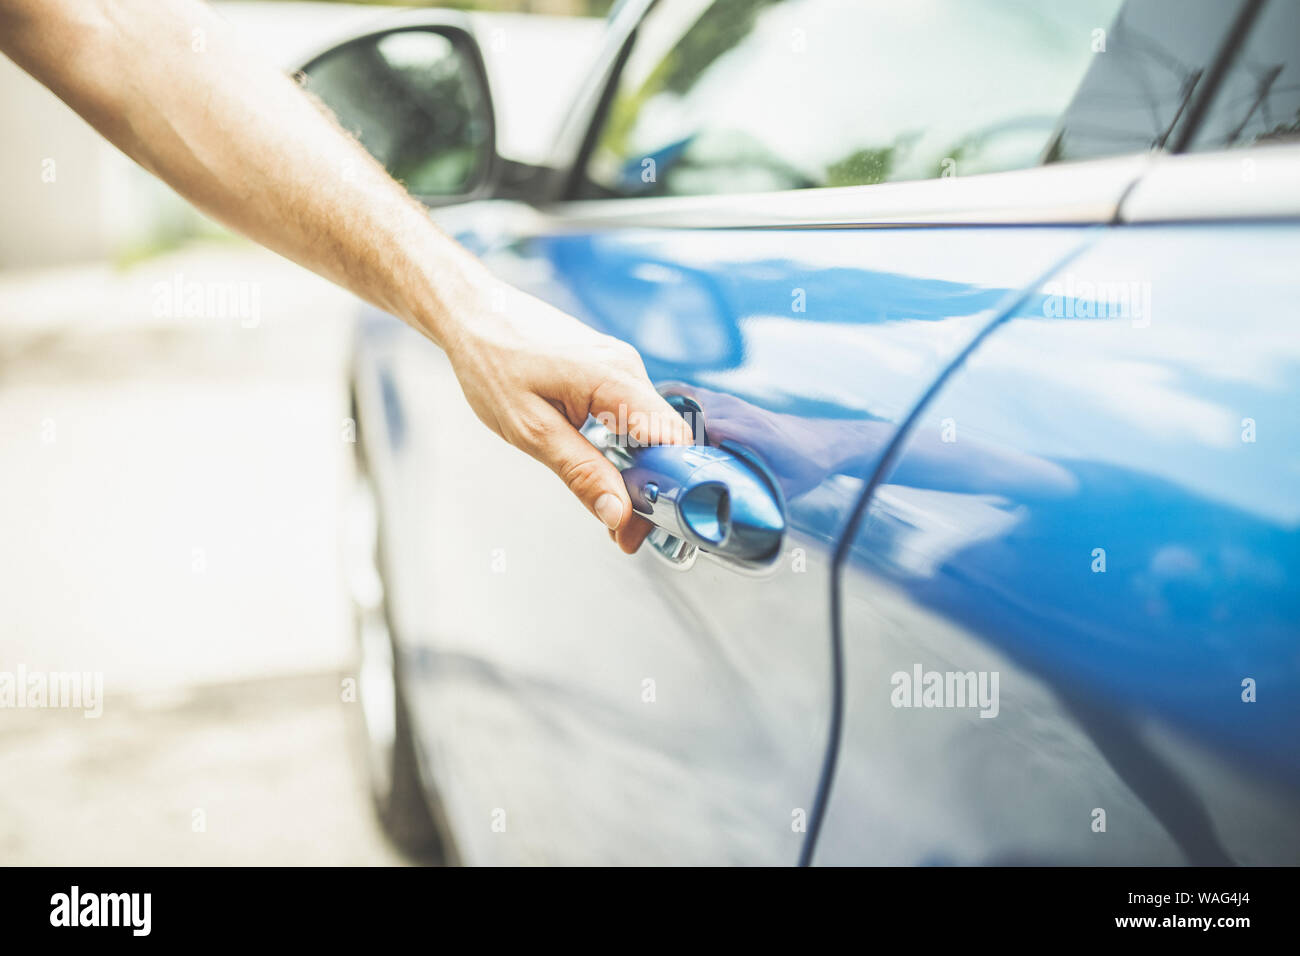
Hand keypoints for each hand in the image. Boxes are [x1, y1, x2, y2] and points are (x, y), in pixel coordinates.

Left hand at [444, 278, 693, 552]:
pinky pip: (633, 415)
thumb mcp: (530, 430)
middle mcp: (628, 367)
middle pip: (666, 439)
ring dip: (637, 470)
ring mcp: (622, 365)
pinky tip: (604, 468)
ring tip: (611, 506)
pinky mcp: (611, 369)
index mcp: (615, 378)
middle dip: (651, 488)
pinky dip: (625, 447)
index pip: (673, 439)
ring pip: (650, 430)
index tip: (647, 522)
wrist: (473, 313)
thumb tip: (618, 513)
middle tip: (623, 531)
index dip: (669, 486)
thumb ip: (580, 472)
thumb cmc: (492, 361)